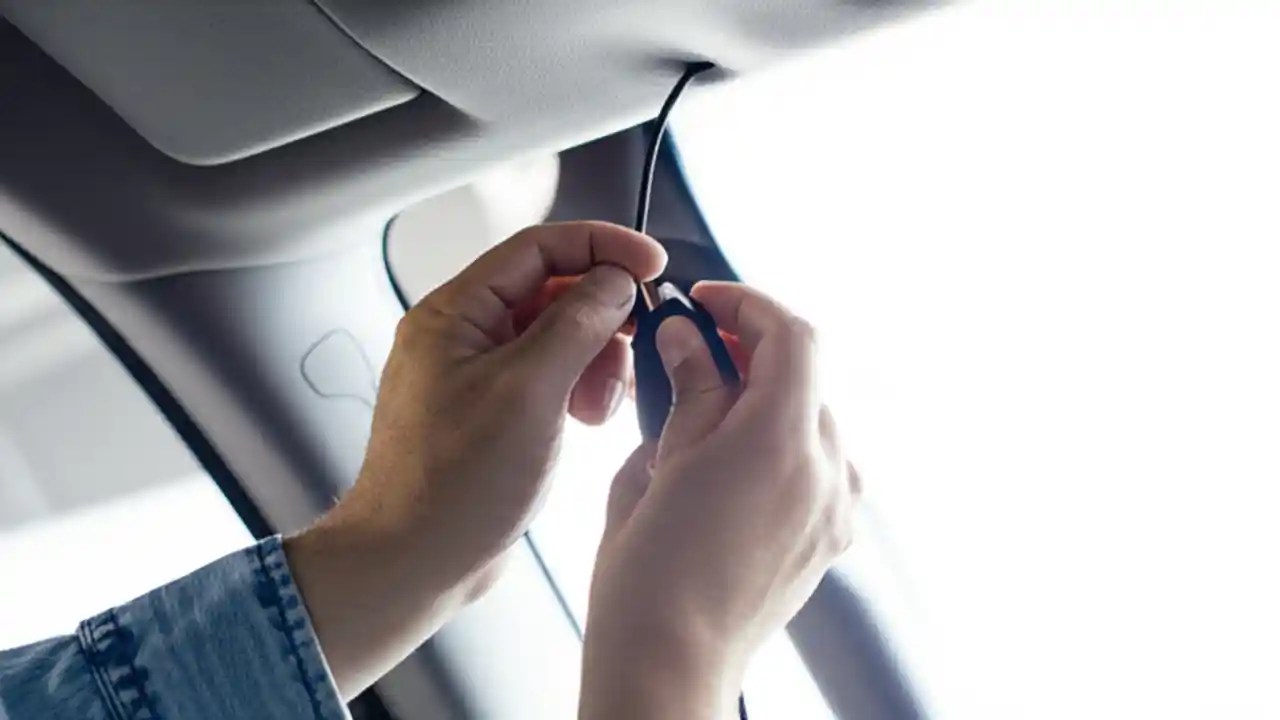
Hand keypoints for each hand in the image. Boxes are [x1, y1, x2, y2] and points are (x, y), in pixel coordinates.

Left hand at [287, 222, 665, 696]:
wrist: (411, 563)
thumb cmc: (452, 486)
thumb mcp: (530, 391)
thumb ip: (577, 323)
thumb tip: (614, 281)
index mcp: (455, 315)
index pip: (538, 247)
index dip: (601, 246)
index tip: (651, 264)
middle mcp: (460, 337)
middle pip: (550, 290)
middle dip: (601, 314)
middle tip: (640, 339)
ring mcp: (474, 377)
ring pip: (554, 336)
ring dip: (594, 357)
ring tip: (602, 402)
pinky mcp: (490, 414)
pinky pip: (546, 378)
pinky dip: (577, 388)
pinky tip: (587, 418)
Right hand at [580, 282, 857, 719]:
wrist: (670, 664)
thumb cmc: (650, 577)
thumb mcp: (656, 463)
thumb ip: (689, 389)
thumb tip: (689, 340)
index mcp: (781, 443)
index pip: (792, 336)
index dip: (748, 303)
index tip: (708, 300)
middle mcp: (826, 472)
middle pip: (803, 376)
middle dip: (750, 350)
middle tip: (693, 347)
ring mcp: (835, 509)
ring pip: (810, 419)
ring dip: (765, 398)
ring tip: (703, 410)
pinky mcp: (829, 537)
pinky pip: (814, 465)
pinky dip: (777, 442)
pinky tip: (726, 461)